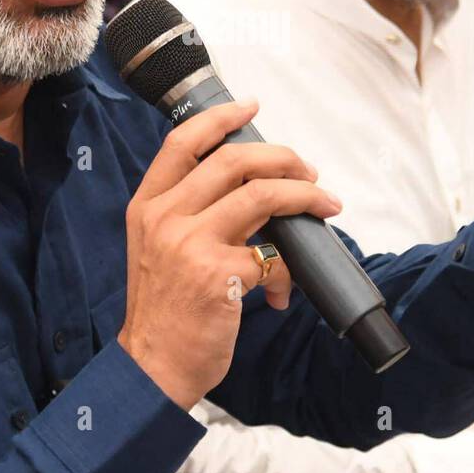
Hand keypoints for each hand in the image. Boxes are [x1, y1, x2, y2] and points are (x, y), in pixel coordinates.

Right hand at [120, 99, 341, 409]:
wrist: (151, 367)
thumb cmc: (164, 310)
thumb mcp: (159, 249)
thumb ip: (191, 214)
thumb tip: (255, 189)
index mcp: (147, 206)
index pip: (182, 142)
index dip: (220, 117)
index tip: (251, 105)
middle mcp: (164, 218)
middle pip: (232, 161)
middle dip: (281, 158)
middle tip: (307, 170)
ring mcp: (189, 244)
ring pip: (261, 196)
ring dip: (304, 195)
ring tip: (326, 203)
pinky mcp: (217, 275)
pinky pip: (273, 256)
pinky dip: (290, 268)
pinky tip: (285, 288)